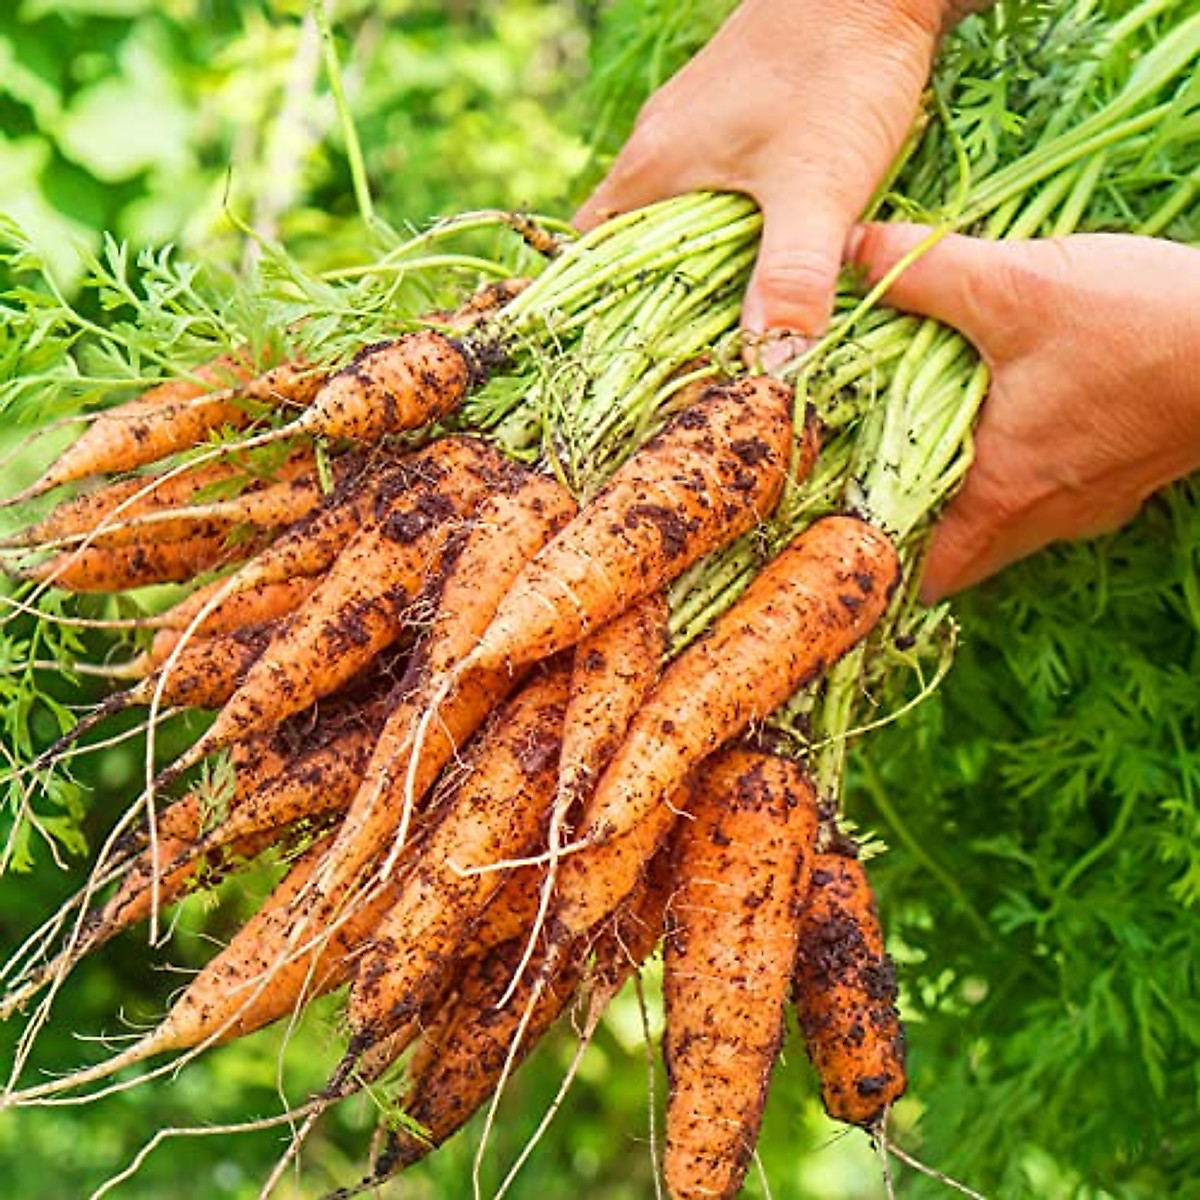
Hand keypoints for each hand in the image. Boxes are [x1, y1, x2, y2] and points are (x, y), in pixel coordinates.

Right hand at [574, 0, 958, 349]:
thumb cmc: (837, 68)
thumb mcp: (817, 184)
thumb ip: (792, 275)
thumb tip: (769, 364)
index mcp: (649, 171)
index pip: (587, 258)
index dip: (597, 315)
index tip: (625, 365)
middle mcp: (655, 150)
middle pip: (628, 247)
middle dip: (650, 304)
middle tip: (682, 363)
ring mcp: (692, 131)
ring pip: (669, 219)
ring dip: (690, 269)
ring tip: (721, 324)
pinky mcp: (733, 117)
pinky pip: (706, 192)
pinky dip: (721, 232)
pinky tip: (759, 252)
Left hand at [848, 224, 1199, 598]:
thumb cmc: (1141, 327)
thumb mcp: (1016, 287)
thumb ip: (925, 271)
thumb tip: (851, 251)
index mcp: (999, 497)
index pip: (918, 574)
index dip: (873, 563)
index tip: (833, 535)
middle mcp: (1040, 519)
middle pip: (955, 556)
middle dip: (909, 528)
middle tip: (864, 482)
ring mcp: (1087, 505)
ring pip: (1001, 527)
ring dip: (960, 499)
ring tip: (919, 449)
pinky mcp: (1121, 479)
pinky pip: (1047, 497)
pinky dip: (1013, 475)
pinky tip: (1003, 424)